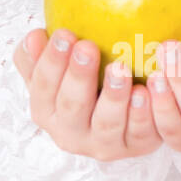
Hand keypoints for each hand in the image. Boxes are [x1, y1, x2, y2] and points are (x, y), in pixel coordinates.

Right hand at [13, 28, 162, 159]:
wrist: (121, 120)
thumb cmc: (83, 88)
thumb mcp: (55, 73)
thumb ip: (38, 56)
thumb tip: (34, 36)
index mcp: (46, 112)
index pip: (42, 87)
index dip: (51, 62)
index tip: (64, 34)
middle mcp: (71, 134)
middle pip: (72, 107)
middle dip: (78, 77)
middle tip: (87, 47)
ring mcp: (104, 145)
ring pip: (107, 124)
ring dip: (113, 96)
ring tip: (120, 69)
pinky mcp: (135, 147)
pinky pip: (140, 133)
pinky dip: (142, 114)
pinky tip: (146, 92)